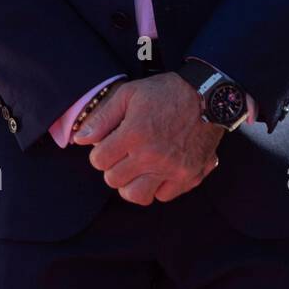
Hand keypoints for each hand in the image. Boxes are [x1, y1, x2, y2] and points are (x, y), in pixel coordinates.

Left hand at [71, 74, 221, 205]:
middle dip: (114, 166)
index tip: (109, 144)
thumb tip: (79, 139)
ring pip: (137, 195)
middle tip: (124, 154)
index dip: (100, 152)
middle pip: (114, 180)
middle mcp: (152, 156)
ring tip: (137, 168)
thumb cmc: (167, 92)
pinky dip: (157, 186)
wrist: (209, 96)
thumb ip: (103, 117)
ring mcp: (172, 169)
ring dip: (132, 183)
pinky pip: (163, 196)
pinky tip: (159, 170)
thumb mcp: (130, 94)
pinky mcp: (189, 176)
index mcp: (134, 134)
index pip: (98, 161)